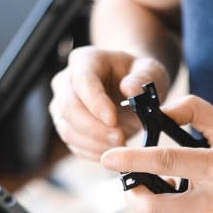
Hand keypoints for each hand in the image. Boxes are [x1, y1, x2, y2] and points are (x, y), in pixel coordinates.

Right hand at [49, 47, 170, 160]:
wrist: (129, 89)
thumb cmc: (139, 76)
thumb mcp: (151, 71)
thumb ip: (143, 77)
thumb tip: (129, 89)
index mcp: (86, 60)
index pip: (83, 81)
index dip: (96, 102)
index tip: (113, 120)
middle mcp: (66, 80)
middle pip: (69, 107)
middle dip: (94, 128)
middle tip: (120, 138)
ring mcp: (61, 105)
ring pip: (67, 128)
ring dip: (94, 143)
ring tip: (120, 146)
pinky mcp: (66, 126)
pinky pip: (72, 144)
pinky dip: (92, 152)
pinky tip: (112, 152)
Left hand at [101, 94, 212, 212]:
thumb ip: (193, 111)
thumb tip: (158, 113)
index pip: (164, 163)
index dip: (129, 160)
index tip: (106, 158)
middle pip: (150, 207)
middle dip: (130, 191)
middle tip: (129, 178)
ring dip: (147, 202)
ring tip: (163, 186)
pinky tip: (184, 203)